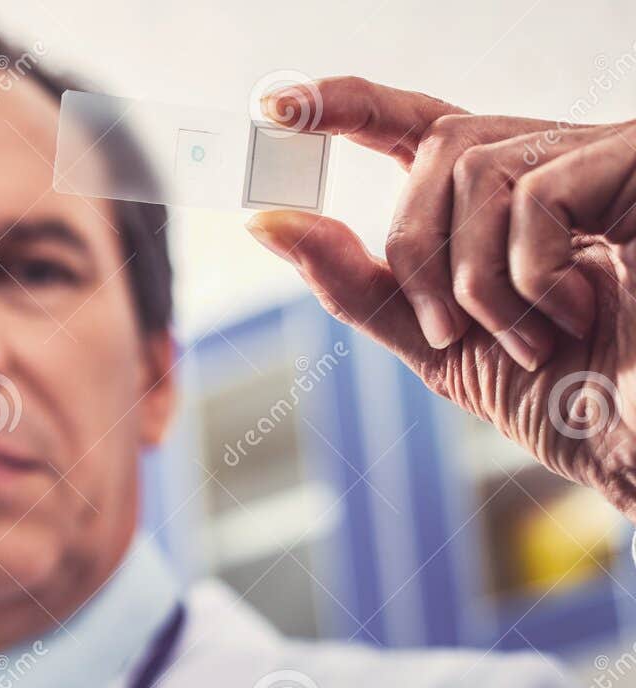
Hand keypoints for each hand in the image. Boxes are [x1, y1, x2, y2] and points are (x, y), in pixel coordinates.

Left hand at [246, 77, 635, 515]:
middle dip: (415, 252)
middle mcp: (555, 164)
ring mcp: (603, 161)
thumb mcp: (440, 344)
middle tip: (455, 332)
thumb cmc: (569, 397)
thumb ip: (360, 285)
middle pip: (436, 153)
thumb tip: (269, 223)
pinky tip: (575, 313)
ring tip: (534, 338)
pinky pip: (537, 195)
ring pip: (478, 172)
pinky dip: (531, 274)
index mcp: (506, 201)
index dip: (350, 105)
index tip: (280, 106)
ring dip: (477, 281)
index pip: (417, 126)